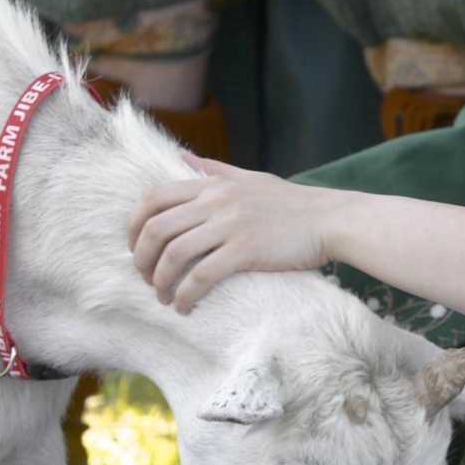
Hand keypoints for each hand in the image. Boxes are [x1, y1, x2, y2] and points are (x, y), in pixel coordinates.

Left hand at [130, 155, 335, 313]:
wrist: (330, 219)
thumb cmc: (292, 203)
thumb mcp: (249, 177)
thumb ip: (214, 169)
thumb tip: (182, 157)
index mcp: (212, 184)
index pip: (152, 198)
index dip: (133, 226)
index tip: (136, 248)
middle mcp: (216, 201)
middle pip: (155, 229)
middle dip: (141, 260)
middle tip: (146, 279)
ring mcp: (230, 225)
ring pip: (173, 255)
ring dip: (160, 283)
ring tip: (164, 297)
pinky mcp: (246, 251)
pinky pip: (201, 276)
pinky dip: (186, 295)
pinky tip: (186, 307)